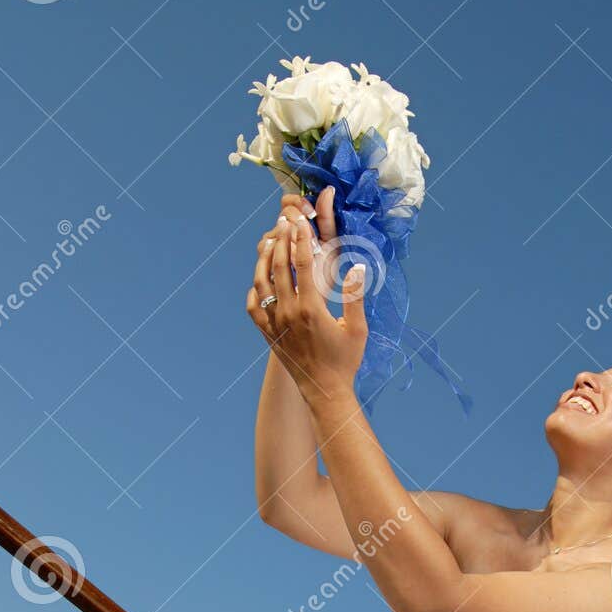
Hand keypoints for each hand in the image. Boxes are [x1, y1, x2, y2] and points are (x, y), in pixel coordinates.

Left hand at [247, 200, 368, 402]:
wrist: (324, 391)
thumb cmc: (345, 361)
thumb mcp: (357, 329)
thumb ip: (355, 296)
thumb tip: (358, 267)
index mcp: (311, 308)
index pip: (302, 263)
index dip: (300, 238)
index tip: (301, 221)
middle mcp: (288, 313)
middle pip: (278, 266)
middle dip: (281, 240)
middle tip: (284, 221)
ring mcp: (275, 323)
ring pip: (262, 283)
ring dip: (264, 259)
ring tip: (269, 241)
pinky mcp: (268, 334)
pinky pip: (254, 306)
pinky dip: (254, 289)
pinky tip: (258, 279)